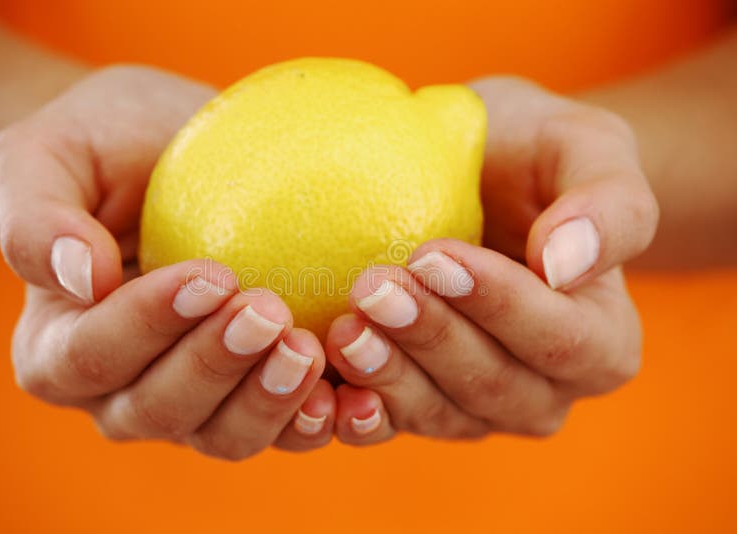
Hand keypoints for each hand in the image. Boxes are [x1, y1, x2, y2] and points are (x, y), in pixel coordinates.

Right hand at [0, 66, 338, 459]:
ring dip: (269, 402)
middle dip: (217, 367)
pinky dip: (316, 419)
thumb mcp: (49, 153)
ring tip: (311, 350)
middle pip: (160, 410)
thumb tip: (81, 278)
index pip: (92, 356)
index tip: (210, 275)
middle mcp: (120, 391)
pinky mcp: (254, 393)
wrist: (170, 153)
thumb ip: (38, 216)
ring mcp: (193, 402)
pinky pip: (284, 429)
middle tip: (271, 312)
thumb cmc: (105, 147)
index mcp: (57, 346)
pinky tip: (351, 390)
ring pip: (224, 436)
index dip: (149, 326)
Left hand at [324, 77, 658, 440]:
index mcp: (601, 340)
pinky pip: (390, 424)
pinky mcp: (419, 402)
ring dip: (388, 376)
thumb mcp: (587, 148)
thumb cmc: (535, 153)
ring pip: (439, 414)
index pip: (558, 339)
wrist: (478, 171)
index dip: (498, 304)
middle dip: (431, 339)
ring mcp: (478, 404)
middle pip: (493, 386)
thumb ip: (608, 206)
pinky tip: (321, 390)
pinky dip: (355, 414)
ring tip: (343, 328)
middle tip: (373, 286)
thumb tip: (566, 264)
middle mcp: (545, 387)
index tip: (434, 255)